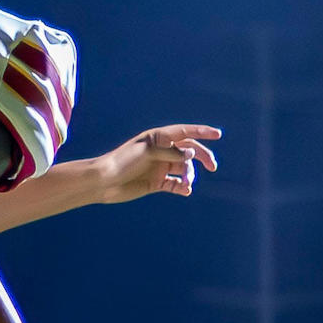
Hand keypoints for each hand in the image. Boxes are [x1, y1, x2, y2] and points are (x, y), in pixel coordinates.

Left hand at [87, 124, 223, 202]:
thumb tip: (191, 154)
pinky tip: (184, 190)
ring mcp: (159, 167)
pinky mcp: (156, 182)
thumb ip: (171, 152)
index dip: (202, 132)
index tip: (218, 134)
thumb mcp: (147, 153)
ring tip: (186, 183)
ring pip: (184, 169)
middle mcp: (161, 151)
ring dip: (189, 175)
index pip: (184, 132)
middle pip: (188, 151)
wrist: (104, 182)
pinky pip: (175, 183)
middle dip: (202, 157)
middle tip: (213, 166)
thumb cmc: (122, 162)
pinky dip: (182, 186)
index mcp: (157, 138)